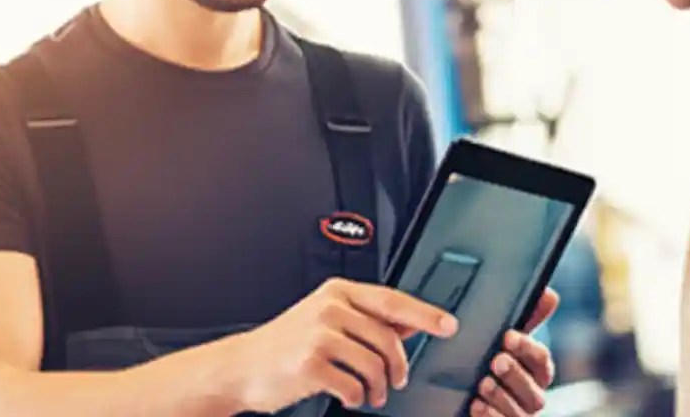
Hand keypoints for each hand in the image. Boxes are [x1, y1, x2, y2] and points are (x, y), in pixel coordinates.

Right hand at [226, 277, 458, 412]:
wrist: (241, 367)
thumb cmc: (285, 344)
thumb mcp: (325, 321)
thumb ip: (367, 320)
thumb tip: (411, 325)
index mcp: (337, 293)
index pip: (392, 300)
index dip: (424, 314)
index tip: (448, 325)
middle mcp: (329, 308)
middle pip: (387, 339)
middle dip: (398, 367)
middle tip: (398, 381)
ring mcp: (318, 335)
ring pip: (374, 365)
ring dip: (380, 388)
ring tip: (373, 395)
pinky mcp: (310, 364)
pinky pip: (354, 386)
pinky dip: (358, 398)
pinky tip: (350, 396)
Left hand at [470, 288, 559, 416]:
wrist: (460, 393)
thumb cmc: (489, 360)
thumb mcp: (502, 339)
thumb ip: (526, 319)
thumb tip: (551, 293)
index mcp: (536, 369)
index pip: (541, 358)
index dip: (526, 347)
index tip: (507, 336)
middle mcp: (532, 394)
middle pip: (534, 388)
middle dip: (515, 373)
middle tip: (495, 360)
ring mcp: (519, 413)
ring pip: (520, 411)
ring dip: (502, 395)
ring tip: (483, 383)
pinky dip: (492, 415)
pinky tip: (476, 405)